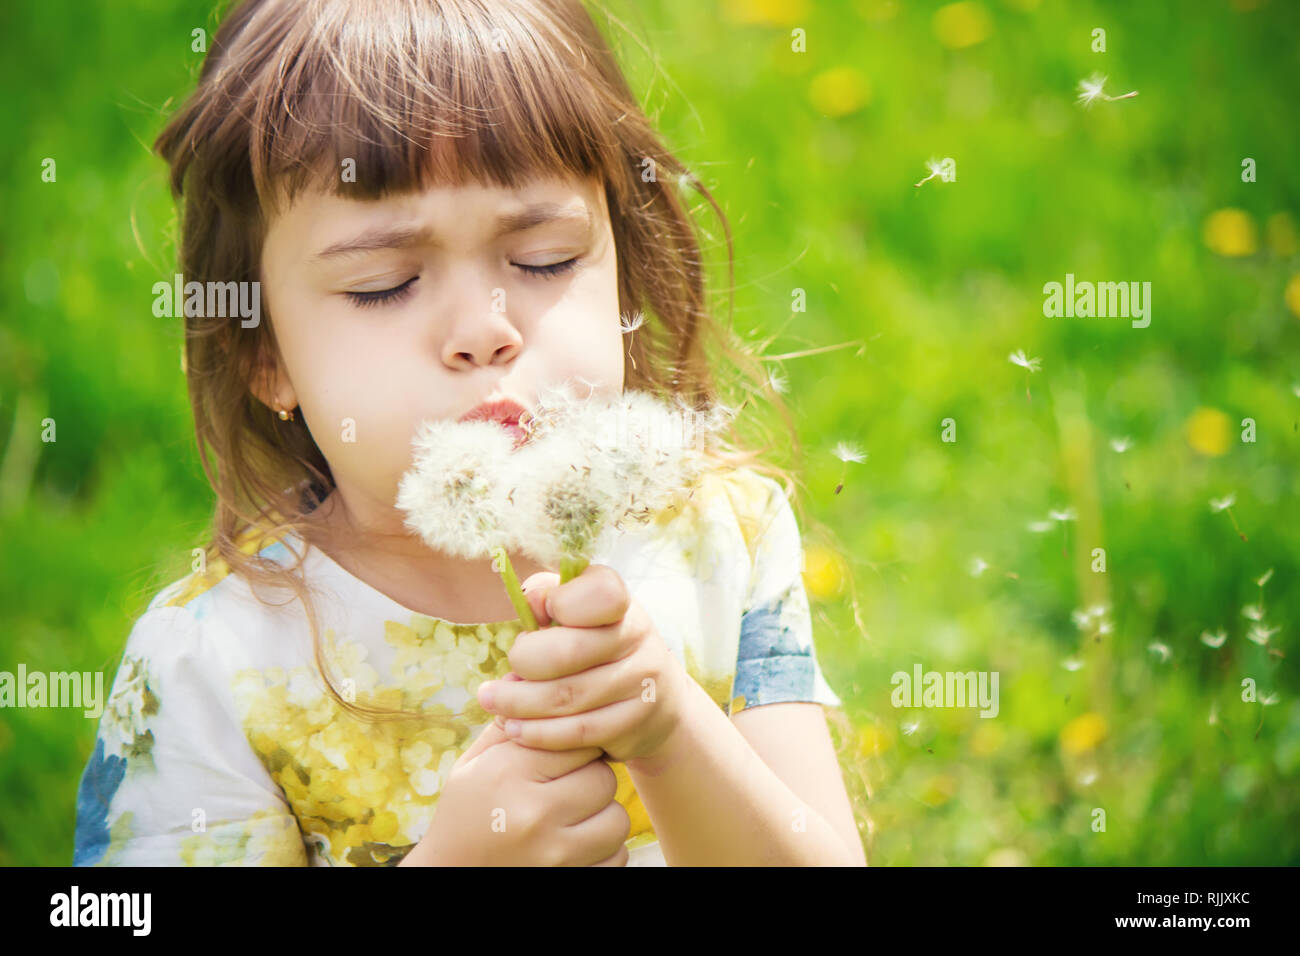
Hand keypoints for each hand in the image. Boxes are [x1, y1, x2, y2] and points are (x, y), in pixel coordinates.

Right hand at [401, 718, 629, 866]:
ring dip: (600, 816)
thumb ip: (508, 724)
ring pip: (616, 819)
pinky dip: (603, 851)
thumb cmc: (465, 814)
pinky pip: (616, 856)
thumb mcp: (475, 764)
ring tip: (571, 816)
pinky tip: (574, 844)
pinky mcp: (571, 879)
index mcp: (508, 773)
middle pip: (602, 777)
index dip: (574, 742)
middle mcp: (533, 813)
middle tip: (567, 785)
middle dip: (589, 778)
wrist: (452, 879)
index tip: (564, 752)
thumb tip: (527, 672)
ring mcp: (555, 854)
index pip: (576, 738)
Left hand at [475, 564, 689, 764]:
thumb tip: (529, 600)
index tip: (538, 615)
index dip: (560, 603)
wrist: (656, 698)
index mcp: (621, 603)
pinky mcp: (634, 723)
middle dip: (524, 661)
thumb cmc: (596, 646)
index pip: (600, 593)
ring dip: (519, 703)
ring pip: (568, 697)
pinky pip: (578, 732)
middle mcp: (637, 638)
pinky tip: (515, 729)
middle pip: (569, 651)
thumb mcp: (580, 614)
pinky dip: (539, 733)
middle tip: (508, 669)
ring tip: (491, 702)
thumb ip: (550, 596)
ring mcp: (641, 682)